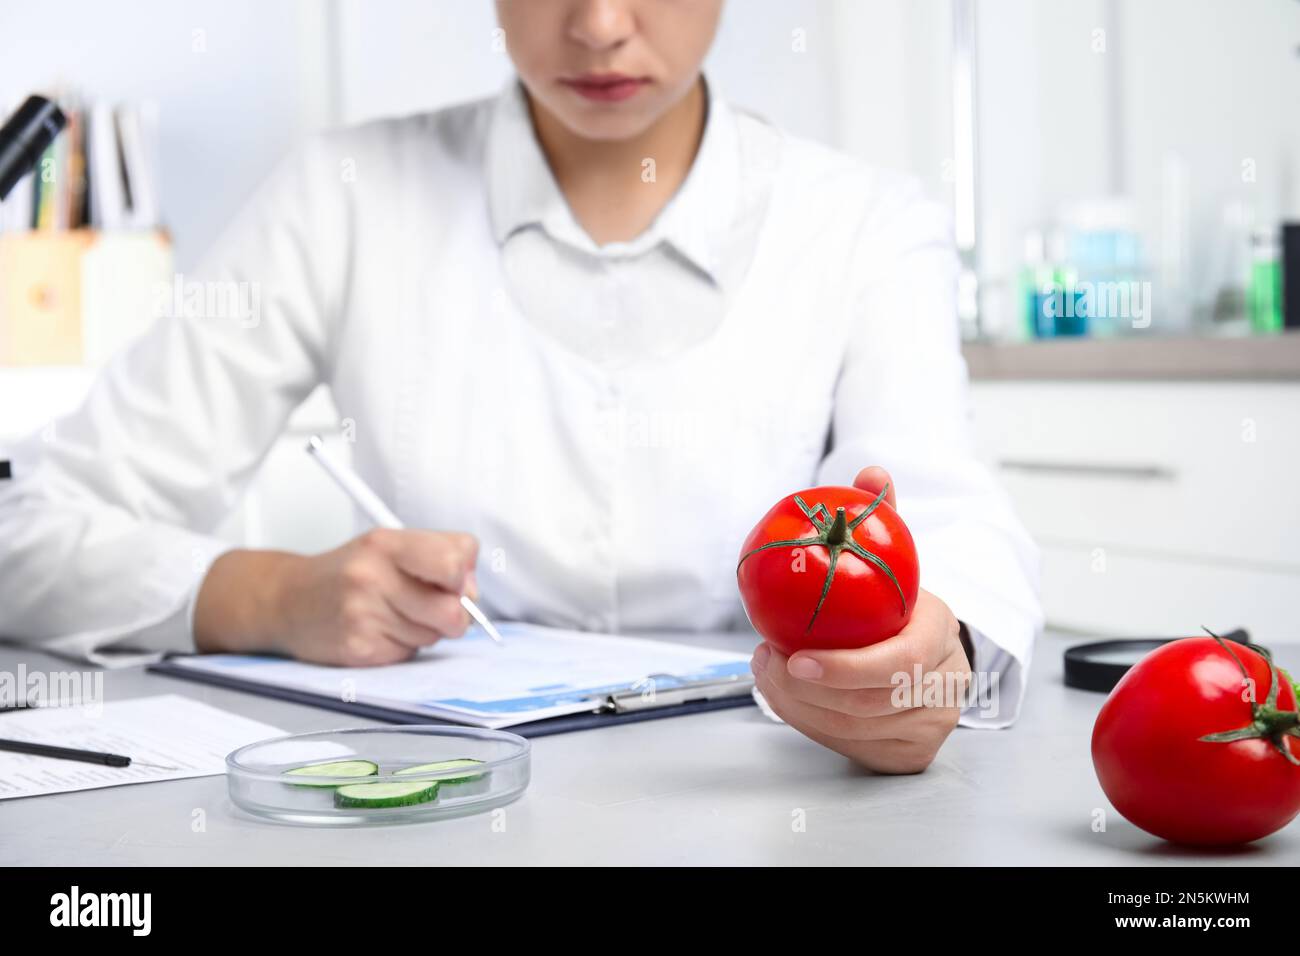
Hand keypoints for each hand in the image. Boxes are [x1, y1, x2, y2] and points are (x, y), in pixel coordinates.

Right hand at [194, 529, 478, 665]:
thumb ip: (439, 557)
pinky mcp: (359, 649)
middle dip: (452, 615)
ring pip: (433, 636)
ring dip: (423, 631)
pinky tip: (377, 631)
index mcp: (385, 543)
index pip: (454, 559)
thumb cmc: (346, 573)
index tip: (450, 581)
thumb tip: (472, 592)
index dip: (462, 576)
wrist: (286, 600)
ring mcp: (363, 615)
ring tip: (392, 615)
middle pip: (453, 610)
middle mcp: (372, 576)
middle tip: (430, 608)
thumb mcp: (389, 546)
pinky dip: (401, 647)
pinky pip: (408, 655)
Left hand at [749, 466, 968, 773]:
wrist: (935, 652)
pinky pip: (850, 746)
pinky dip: (809, 724)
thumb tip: (870, 474)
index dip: (847, 666)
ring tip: (768, 671)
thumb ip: (881, 518)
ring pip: (853, 730)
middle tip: (765, 660)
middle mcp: (944, 687)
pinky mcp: (910, 753)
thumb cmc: (903, 604)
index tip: (797, 657)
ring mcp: (929, 725)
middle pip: (870, 704)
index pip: (901, 660)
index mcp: (942, 635)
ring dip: (798, 705)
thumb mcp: (898, 560)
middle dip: (805, 688)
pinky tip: (787, 697)